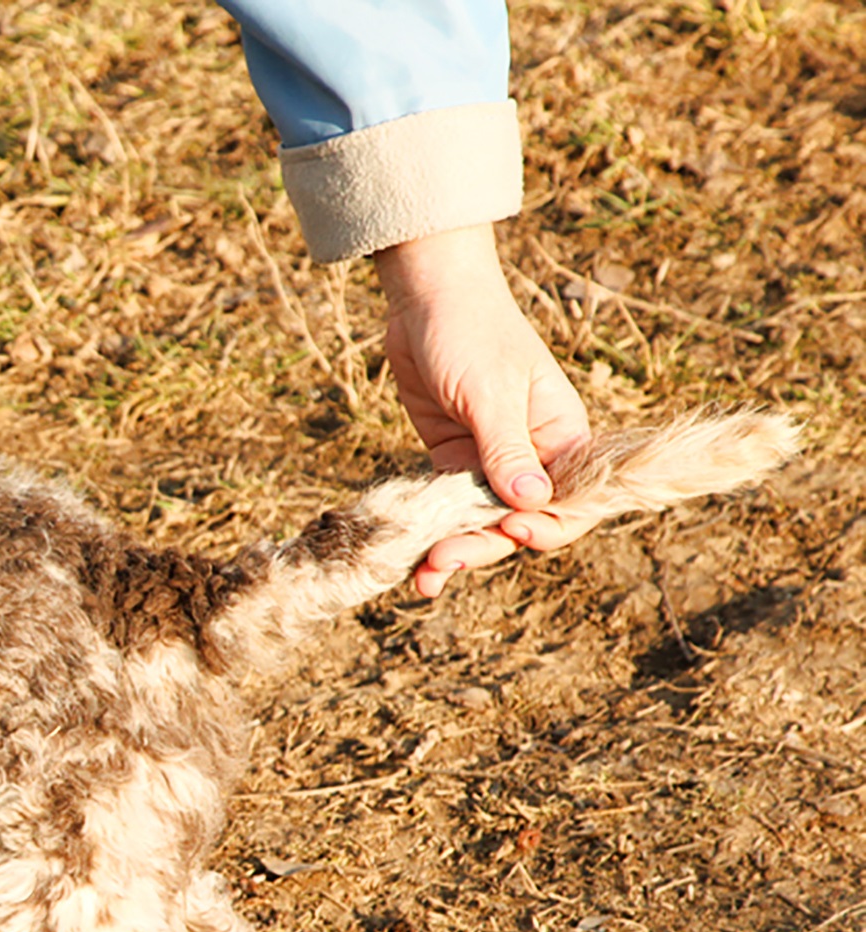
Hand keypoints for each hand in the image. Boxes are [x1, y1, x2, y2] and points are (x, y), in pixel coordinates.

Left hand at [372, 225, 595, 596]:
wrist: (425, 299)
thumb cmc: (470, 330)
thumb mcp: (489, 390)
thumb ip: (506, 447)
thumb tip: (530, 503)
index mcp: (563, 435)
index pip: (570, 500)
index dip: (544, 526)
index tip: (509, 530)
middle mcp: (532, 456)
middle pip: (519, 522)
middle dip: (484, 546)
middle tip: (441, 562)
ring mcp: (490, 462)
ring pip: (481, 523)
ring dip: (455, 552)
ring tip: (422, 579)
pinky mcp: (453, 462)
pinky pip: (450, 510)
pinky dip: (434, 535)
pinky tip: (414, 563)